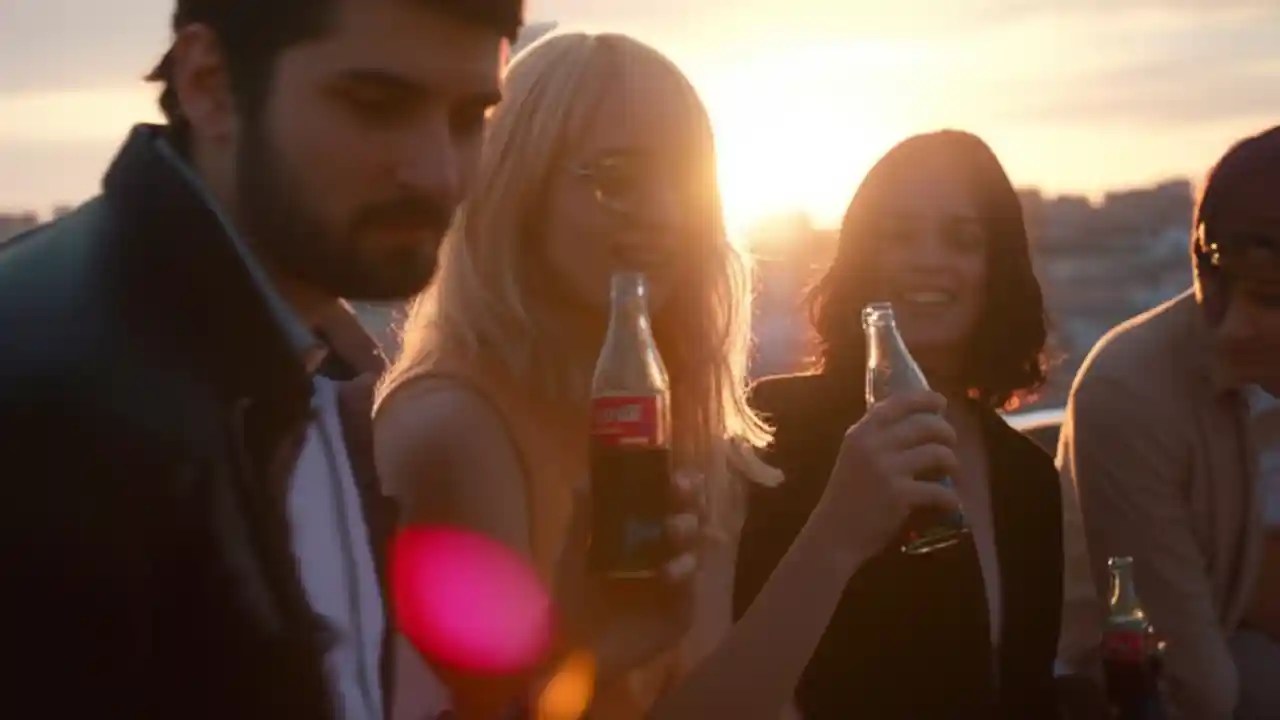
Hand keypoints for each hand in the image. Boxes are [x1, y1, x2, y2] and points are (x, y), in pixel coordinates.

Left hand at [552, 470, 703, 684]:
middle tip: (682, 490)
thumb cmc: (574, 600)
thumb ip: (583, 520)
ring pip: (696, 549)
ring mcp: (677, 582)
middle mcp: (665, 554)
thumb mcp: (574, 557)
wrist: (574, 650)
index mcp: (643, 535)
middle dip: (691, 502)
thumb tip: (584, 479)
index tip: (674, 472)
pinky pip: (690, 587)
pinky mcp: (681, 610)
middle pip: (691, 519)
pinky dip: (683, 574)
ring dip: (688, 532)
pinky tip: (669, 572)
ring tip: (672, 528)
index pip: (669, 502)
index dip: (678, 485)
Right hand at [814, 390, 960, 563]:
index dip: (925, 399)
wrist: (833, 535)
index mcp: (861, 432)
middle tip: (950, 442)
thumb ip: (875, 439)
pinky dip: (950, 498)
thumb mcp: (852, 457)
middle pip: (926, 425)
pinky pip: (940, 491)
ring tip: (951, 471)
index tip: (940, 402)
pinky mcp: (900, 495)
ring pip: (938, 454)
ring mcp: (888, 469)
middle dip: (947, 432)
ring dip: (952, 462)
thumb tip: (912, 424)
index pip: (899, 403)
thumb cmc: (845, 497)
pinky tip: (949, 503)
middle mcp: (874, 444)